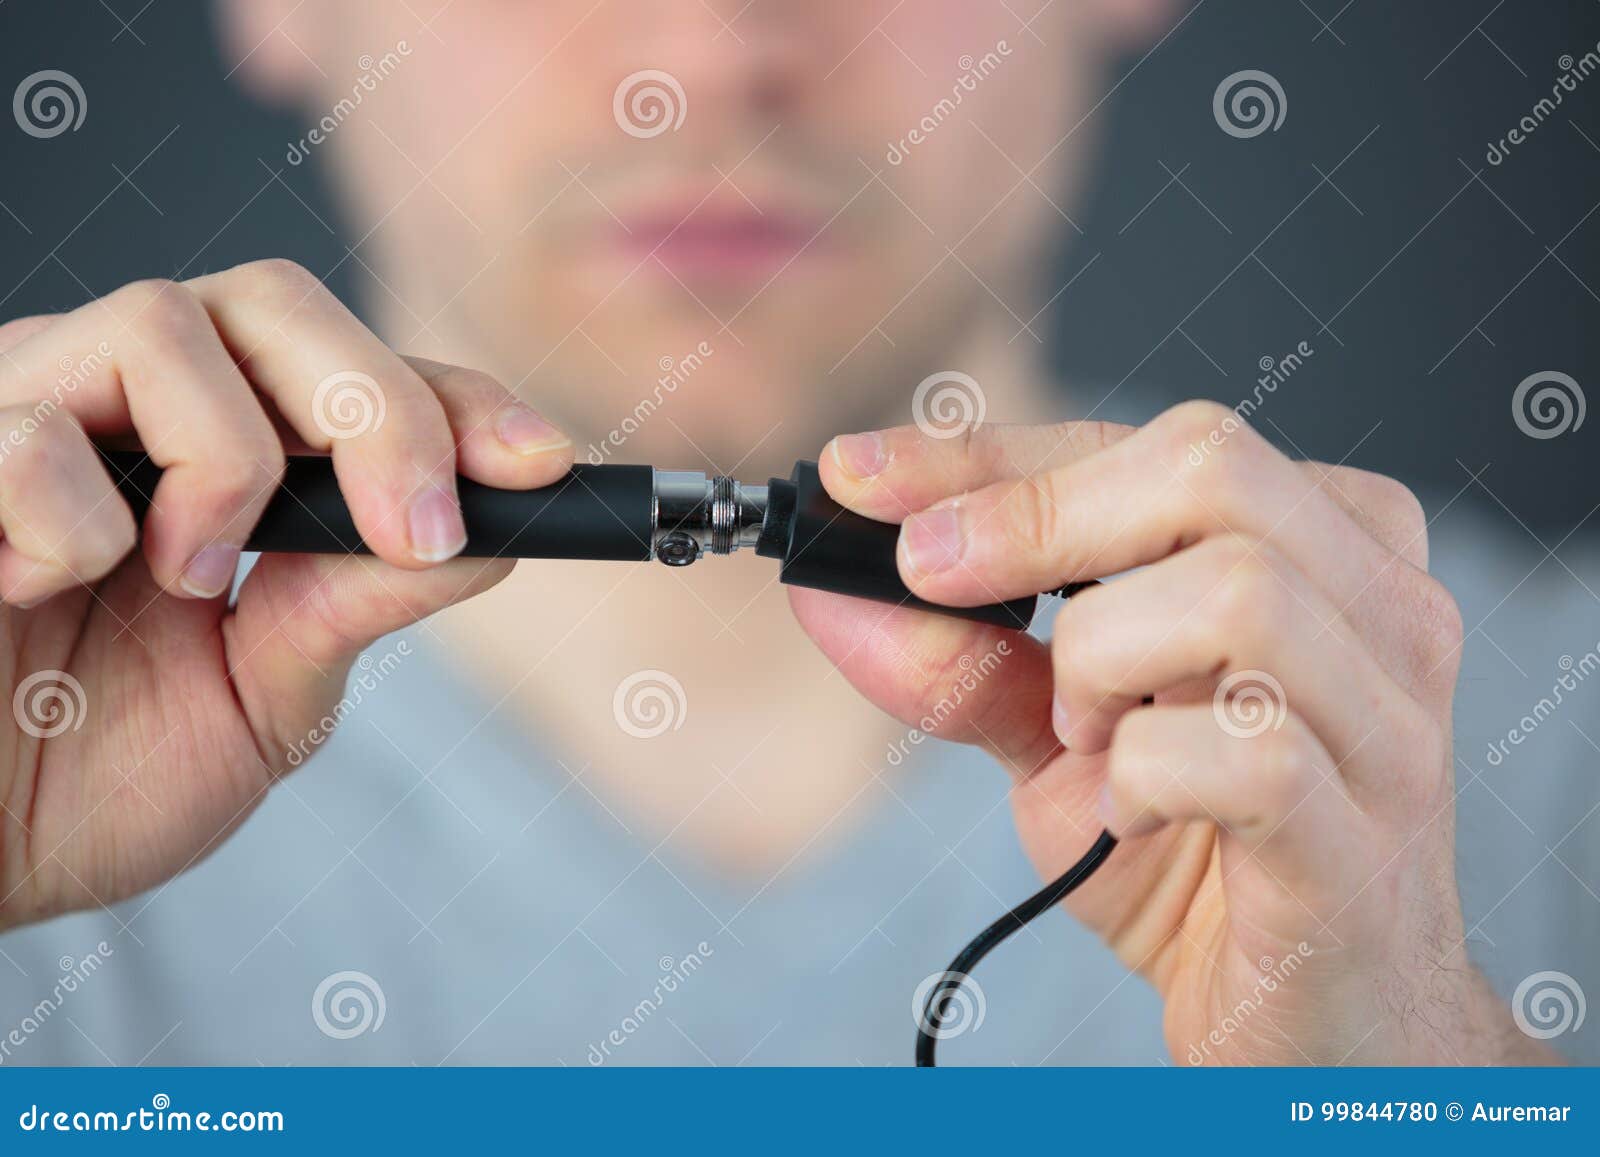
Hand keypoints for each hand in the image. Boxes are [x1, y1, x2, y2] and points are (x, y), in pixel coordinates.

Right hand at [0, 260, 571, 930]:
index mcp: (206, 450)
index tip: (539, 466)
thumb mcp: (258, 702)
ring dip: (223, 467)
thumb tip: (476, 541)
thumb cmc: (80, 780)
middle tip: (418, 532)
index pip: (353, 371)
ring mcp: (18, 408)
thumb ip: (345, 609)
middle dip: (378, 409)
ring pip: (162, 326)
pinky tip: (38, 589)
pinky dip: (71, 526)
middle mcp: (118, 403)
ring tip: (185, 580)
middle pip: (274, 299)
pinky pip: (27, 432)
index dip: (454, 401)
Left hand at [793, 403, 1554, 1064]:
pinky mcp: (1361, 847)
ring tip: (1081, 733)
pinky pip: (1246, 752)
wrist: (1309, 1026)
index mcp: (1329, 550)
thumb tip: (836, 591)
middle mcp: (1385, 614)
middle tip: (932, 577)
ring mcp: (1389, 729)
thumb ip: (968, 660)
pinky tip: (1125, 814)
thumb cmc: (1198, 856)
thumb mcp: (1061, 740)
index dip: (994, 454)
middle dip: (1033, 516)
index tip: (860, 475)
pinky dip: (1142, 772)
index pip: (1160, 445)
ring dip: (1098, 657)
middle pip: (1211, 469)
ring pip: (1236, 593)